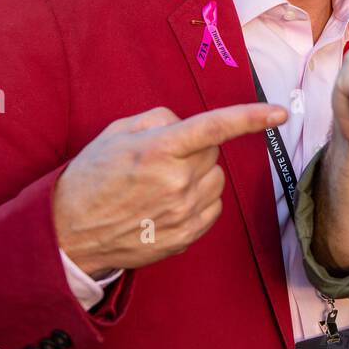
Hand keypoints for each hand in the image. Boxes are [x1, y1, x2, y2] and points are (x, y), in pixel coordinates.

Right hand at [53, 103, 286, 278]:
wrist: (68, 234)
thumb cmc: (90, 178)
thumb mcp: (116, 134)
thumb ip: (158, 120)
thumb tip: (186, 123)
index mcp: (159, 150)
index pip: (216, 128)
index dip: (252, 118)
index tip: (280, 113)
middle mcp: (176, 182)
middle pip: (213, 154)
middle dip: (194, 151)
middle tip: (160, 161)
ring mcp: (183, 213)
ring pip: (215, 181)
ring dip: (197, 177)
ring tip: (159, 186)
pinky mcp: (185, 236)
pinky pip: (212, 207)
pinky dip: (198, 201)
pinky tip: (165, 205)